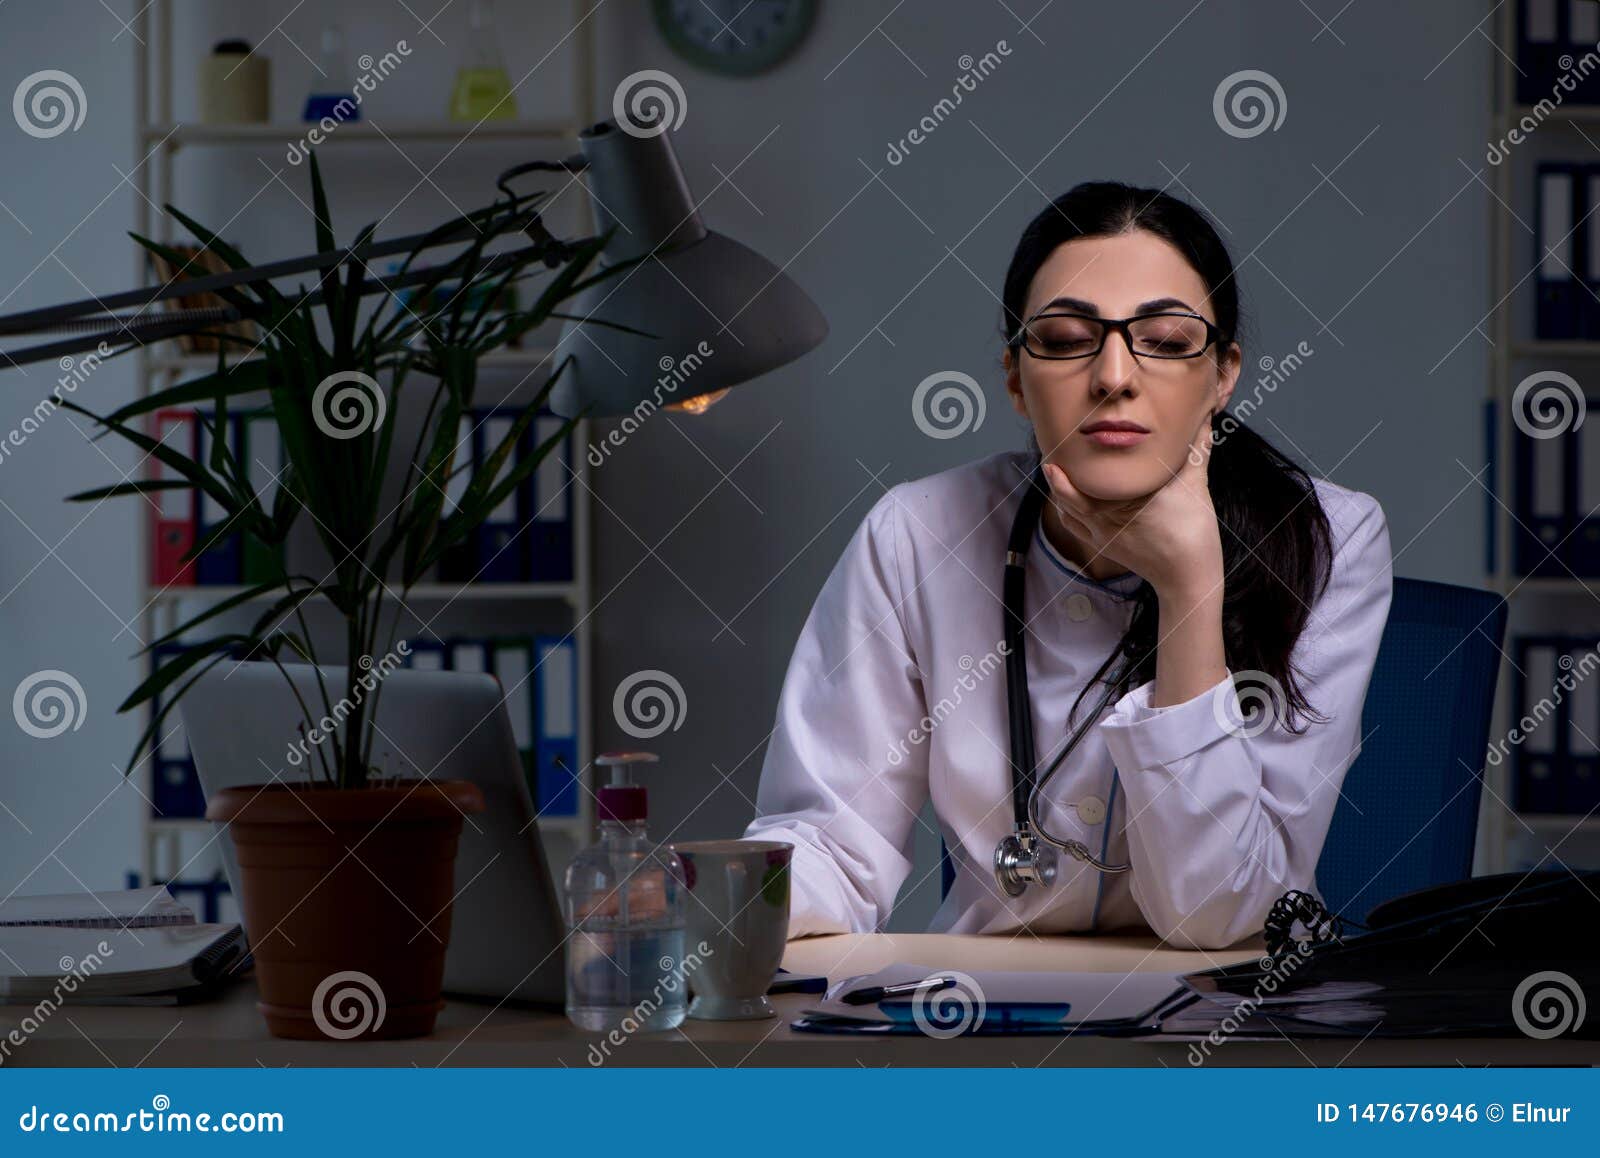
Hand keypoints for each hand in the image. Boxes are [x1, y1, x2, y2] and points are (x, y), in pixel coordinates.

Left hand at [1042, 409, 1223, 599]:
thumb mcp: (1195, 484)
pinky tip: (1064, 496)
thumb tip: (1206, 415)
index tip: (1067, 431)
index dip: (1077, 451)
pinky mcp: (1101, 545)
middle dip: (1058, 466)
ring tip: (1052, 466)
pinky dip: (1065, 507)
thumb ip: (1196, 447)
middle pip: (1069, 489)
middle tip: (1051, 444)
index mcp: (1127, 496)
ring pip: (1066, 507)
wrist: (1187, 579)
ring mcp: (1101, 533)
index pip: (1095, 470)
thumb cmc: (1194, 532)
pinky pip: (1073, 524)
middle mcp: (1107, 515)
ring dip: (1057, 487)